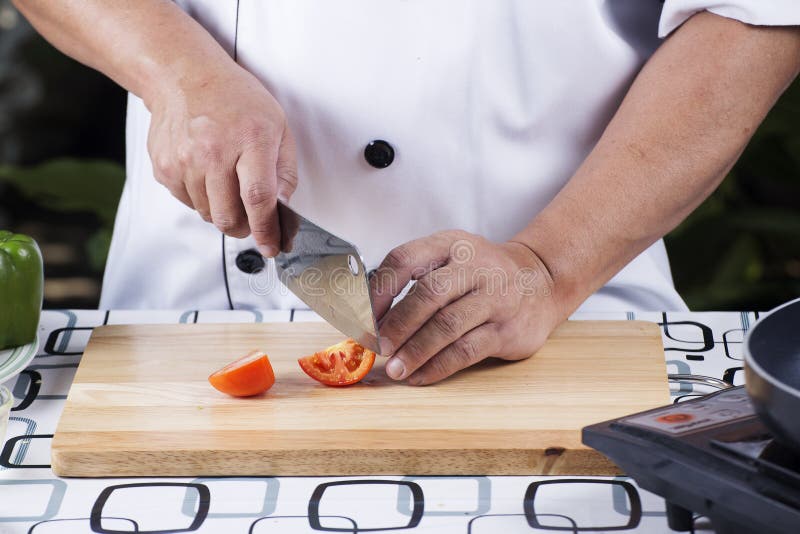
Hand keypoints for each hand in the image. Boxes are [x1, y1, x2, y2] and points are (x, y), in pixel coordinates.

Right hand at [147, 61, 296, 256]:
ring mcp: (185, 160)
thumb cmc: (235, 99)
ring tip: (229, 185)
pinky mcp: (165, 168)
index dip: (266, 229)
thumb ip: (284, 171)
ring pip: (209, 215)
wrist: (185, 77)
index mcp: (249, 139)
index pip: (258, 199)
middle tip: (252, 221)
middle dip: (246, 228)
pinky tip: (208, 176)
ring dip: (224, 212)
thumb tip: (283, 209)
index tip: (273, 246)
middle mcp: (214, 151)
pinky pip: (188, 203)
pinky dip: (203, 200)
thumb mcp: (277, 126)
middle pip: (229, 216)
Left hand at [370, 230, 562, 384]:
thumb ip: (416, 278)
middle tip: (378, 346)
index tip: (364, 316)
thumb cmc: (482, 274)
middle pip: (428, 294)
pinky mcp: (507, 329)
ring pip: (447, 325)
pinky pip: (466, 350)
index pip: (405, 259)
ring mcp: (494, 298)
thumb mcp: (452, 258)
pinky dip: (438, 366)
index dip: (379, 289)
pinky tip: (420, 375)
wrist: (542, 281)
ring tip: (395, 368)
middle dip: (397, 324)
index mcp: (450, 244)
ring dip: (415, 350)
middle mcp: (474, 267)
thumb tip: (369, 316)